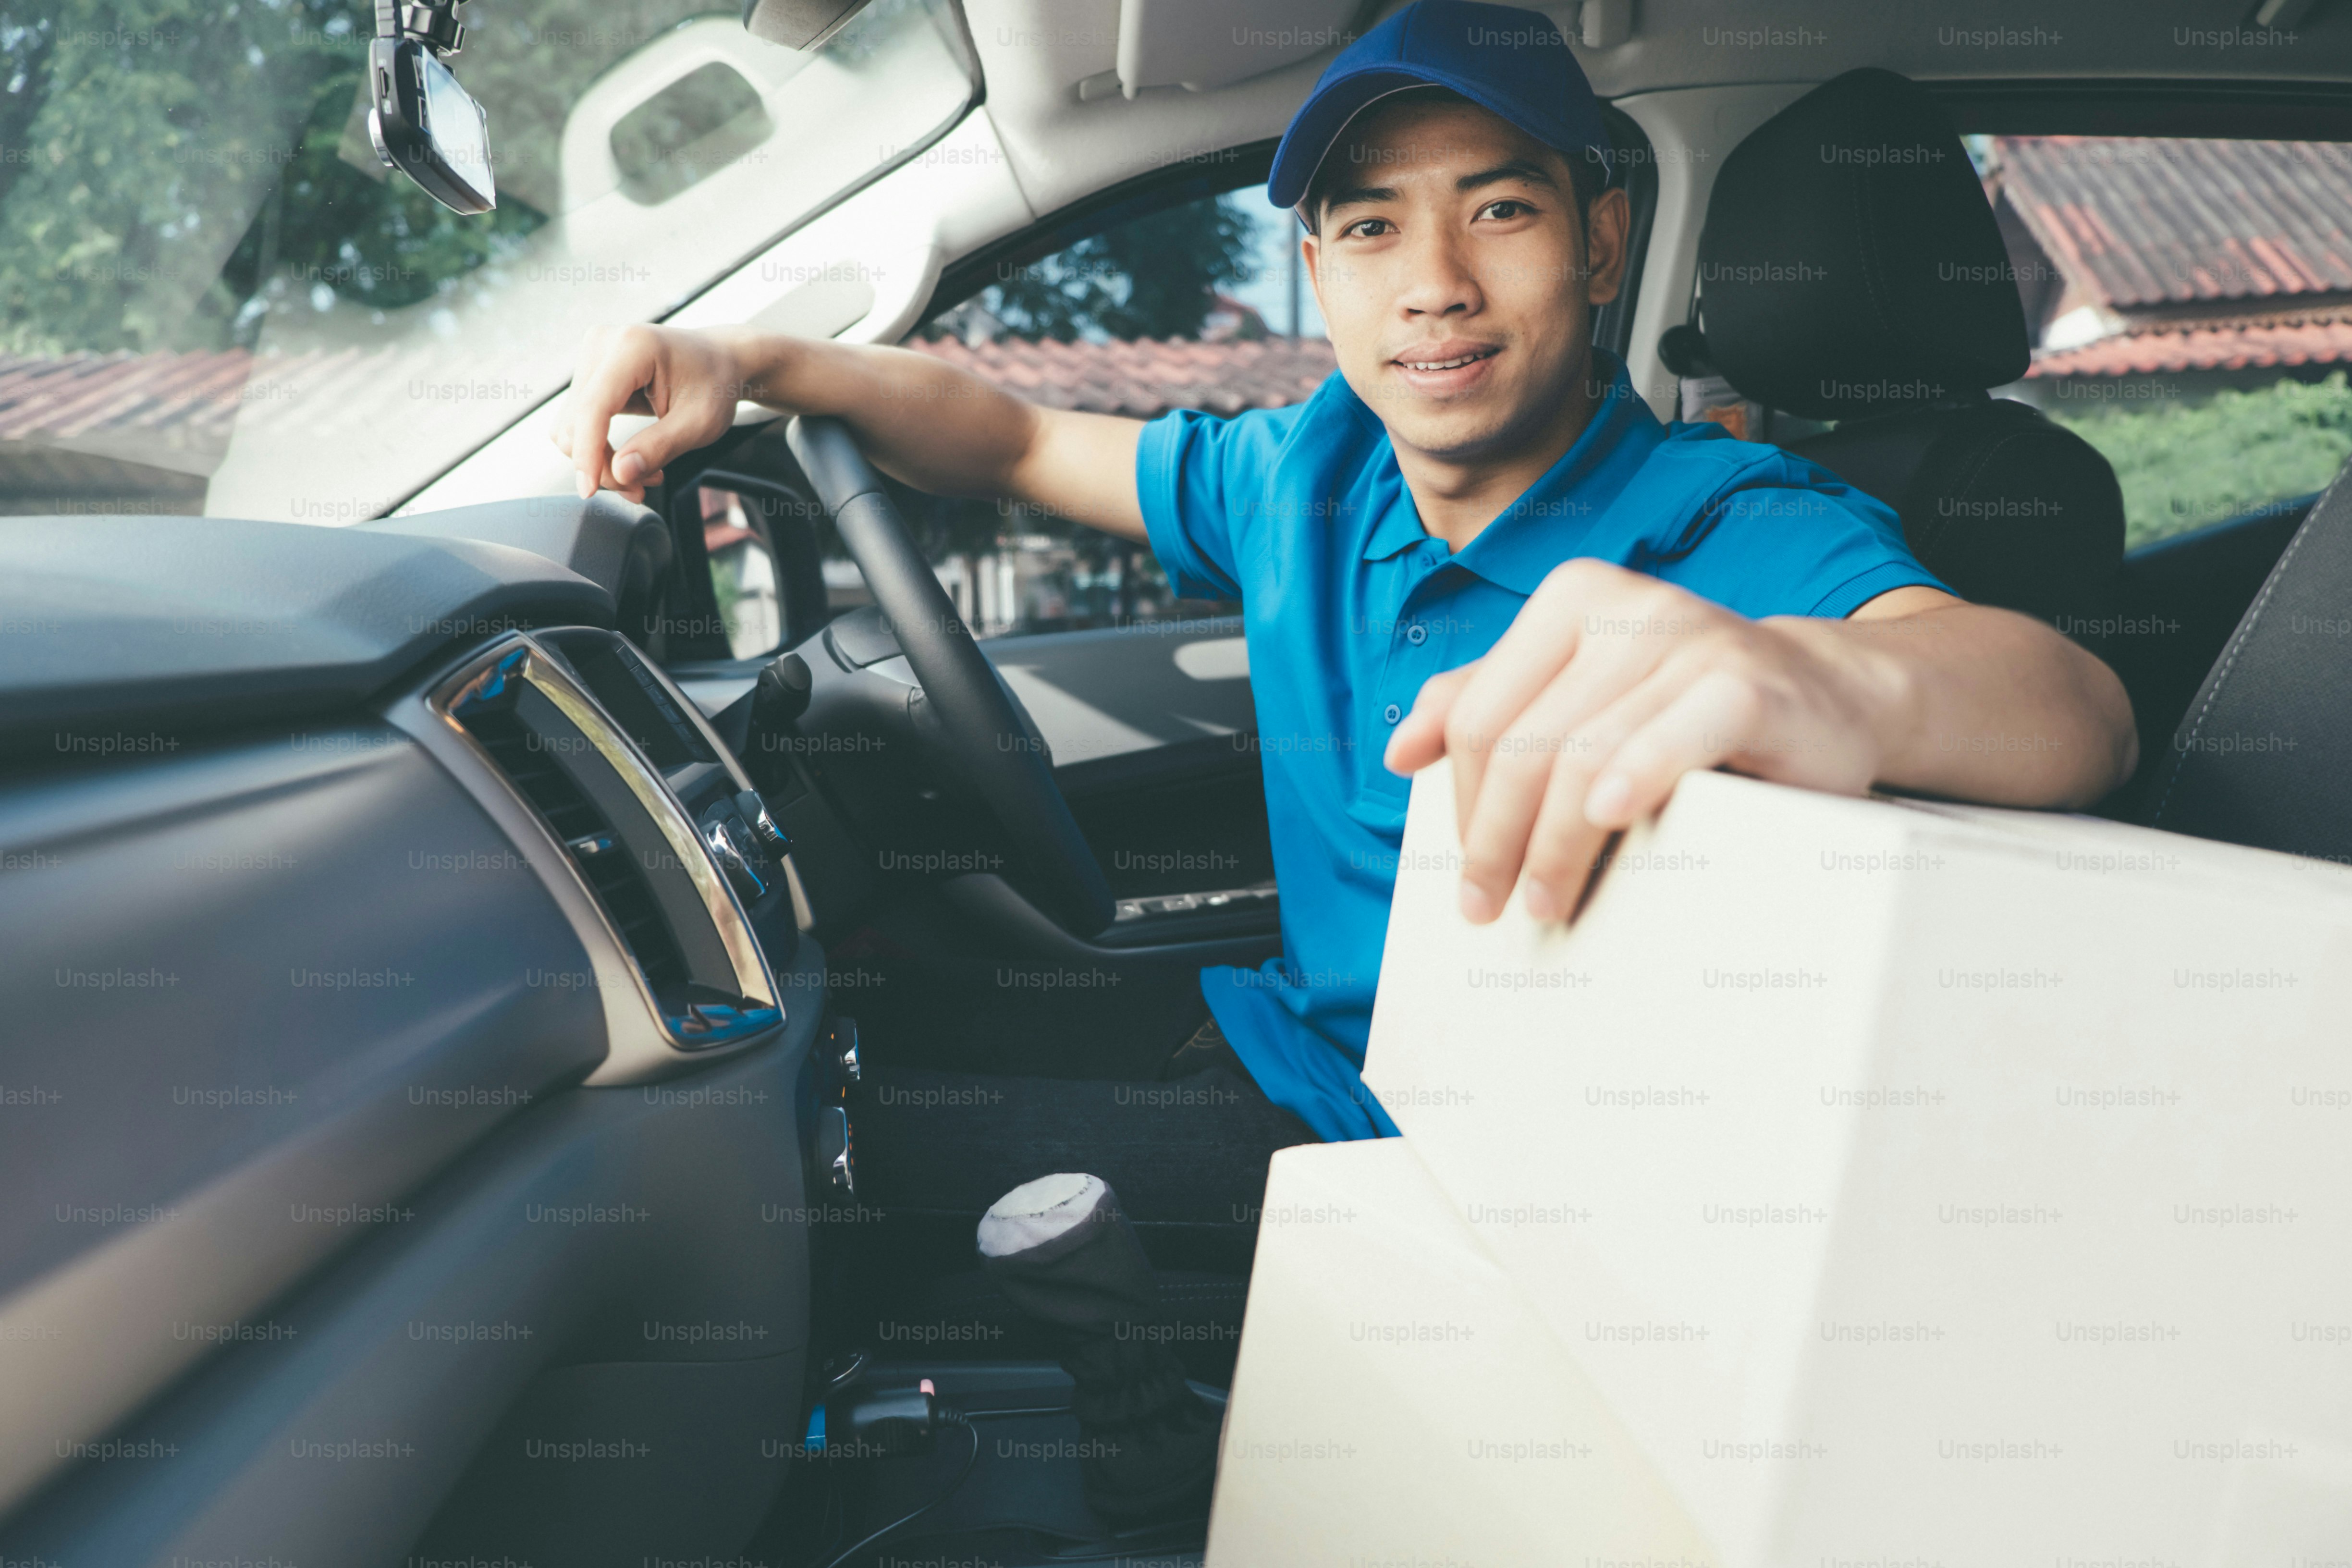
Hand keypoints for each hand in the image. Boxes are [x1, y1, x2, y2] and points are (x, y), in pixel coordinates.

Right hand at [553, 324, 752, 502]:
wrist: (721, 359)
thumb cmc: (715, 385)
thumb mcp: (700, 423)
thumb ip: (659, 448)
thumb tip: (620, 473)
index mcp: (633, 346)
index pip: (594, 408)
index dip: (588, 453)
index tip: (589, 491)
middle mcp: (604, 343)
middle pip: (577, 421)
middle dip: (602, 464)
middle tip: (641, 488)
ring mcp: (593, 354)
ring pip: (573, 426)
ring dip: (601, 459)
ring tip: (644, 473)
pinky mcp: (591, 370)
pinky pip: (580, 420)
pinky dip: (600, 446)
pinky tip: (631, 456)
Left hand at [1383, 558, 1906, 924]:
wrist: (1823, 701)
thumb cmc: (1689, 712)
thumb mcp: (1583, 696)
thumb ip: (1493, 707)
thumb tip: (1402, 750)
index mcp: (1571, 601)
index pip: (1481, 715)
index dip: (1464, 802)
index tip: (1467, 871)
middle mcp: (1626, 606)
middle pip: (1522, 742)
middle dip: (1494, 837)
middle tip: (1488, 905)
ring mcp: (1690, 638)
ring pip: (1580, 753)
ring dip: (1552, 843)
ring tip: (1545, 902)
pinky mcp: (1747, 681)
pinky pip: (1672, 734)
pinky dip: (1633, 775)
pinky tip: (1607, 817)